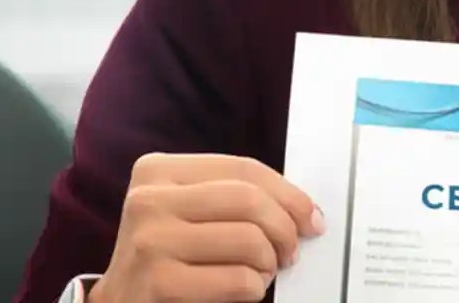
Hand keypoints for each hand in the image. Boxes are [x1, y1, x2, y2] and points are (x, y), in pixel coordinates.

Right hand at [88, 153, 323, 302]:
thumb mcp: (188, 213)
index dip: (288, 193)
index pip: (243, 169)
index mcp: (157, 171)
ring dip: (269, 263)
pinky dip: (254, 289)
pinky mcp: (157, 284)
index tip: (311, 217)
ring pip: (248, 239)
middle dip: (285, 228)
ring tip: (262, 273)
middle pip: (249, 200)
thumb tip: (304, 209)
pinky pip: (238, 280)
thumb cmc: (167, 257)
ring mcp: (149, 242)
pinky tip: (245, 291)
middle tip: (290, 251)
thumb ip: (232, 199)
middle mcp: (147, 201)